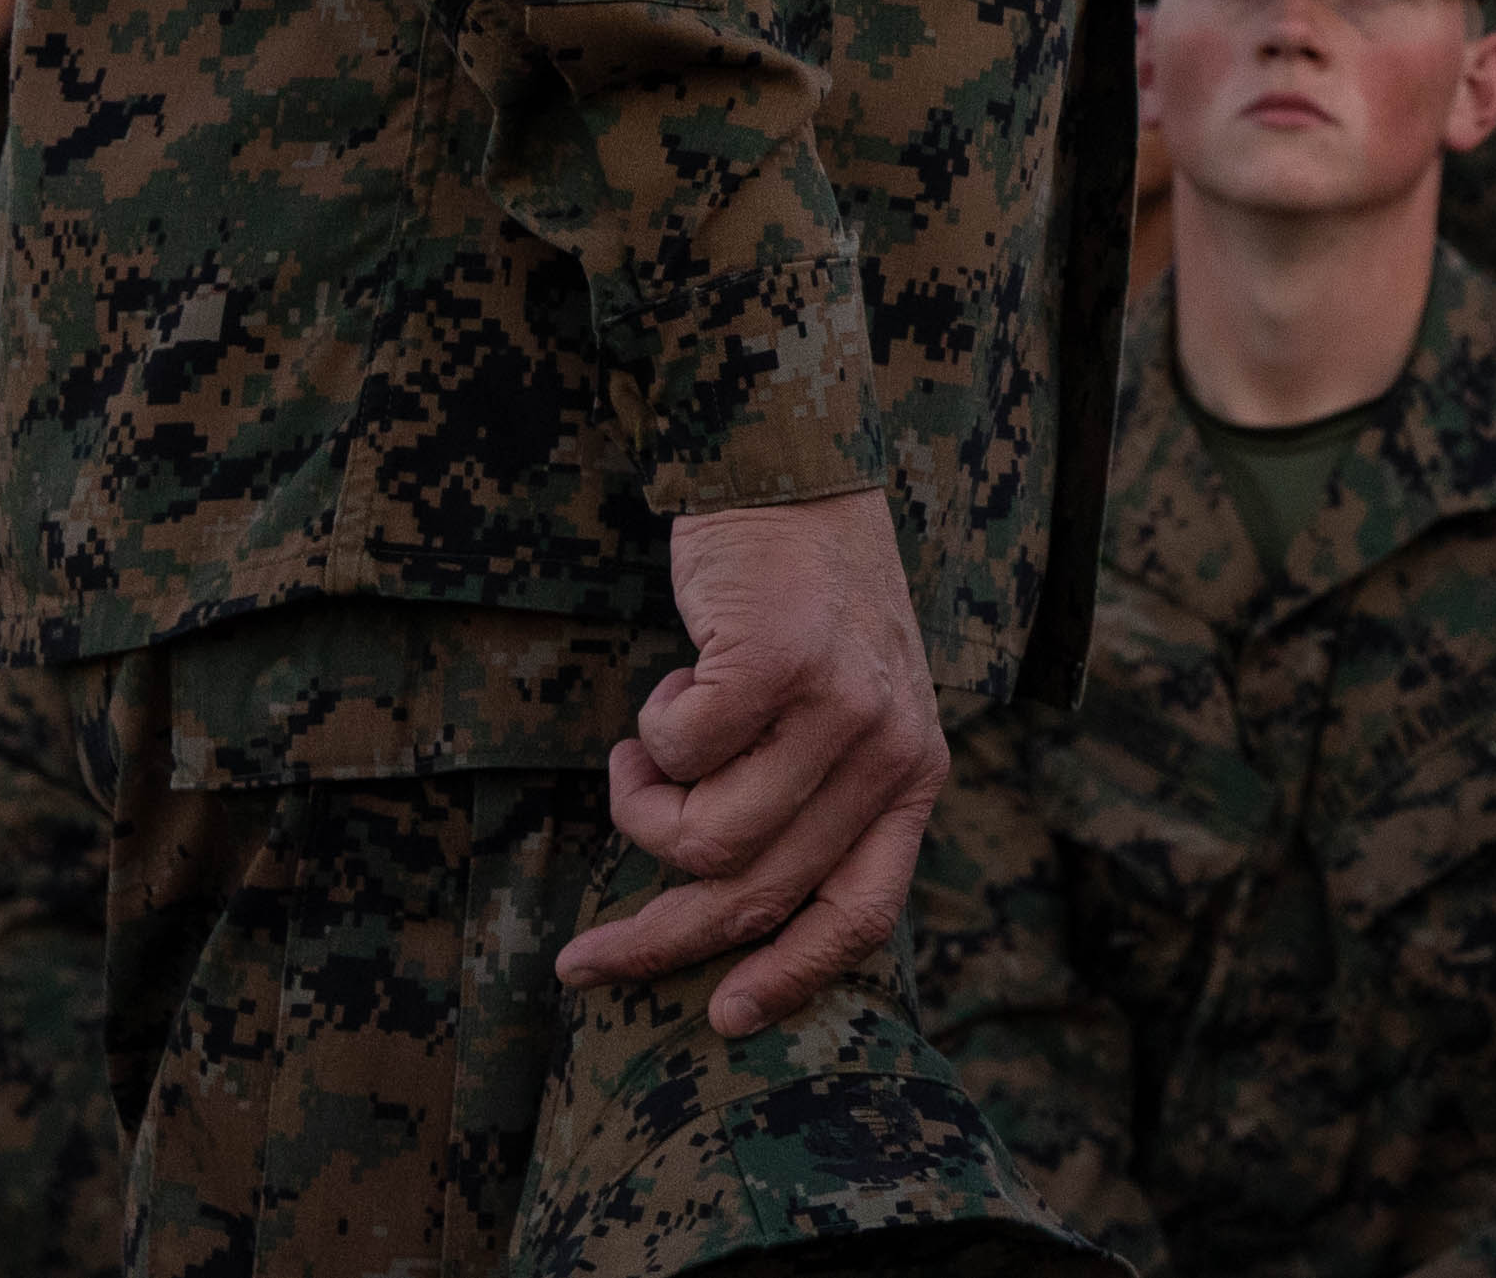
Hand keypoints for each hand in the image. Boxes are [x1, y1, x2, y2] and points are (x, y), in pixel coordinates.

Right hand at [558, 486, 946, 1036]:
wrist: (795, 474)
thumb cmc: (805, 605)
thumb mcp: (851, 709)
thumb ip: (822, 801)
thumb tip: (737, 924)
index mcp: (913, 773)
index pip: (864, 912)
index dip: (790, 977)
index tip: (722, 1021)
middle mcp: (890, 747)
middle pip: (760, 894)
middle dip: (655, 941)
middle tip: (581, 959)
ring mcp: (840, 704)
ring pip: (704, 838)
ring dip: (647, 806)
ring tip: (651, 747)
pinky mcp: (776, 662)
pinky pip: (675, 754)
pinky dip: (650, 733)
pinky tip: (676, 680)